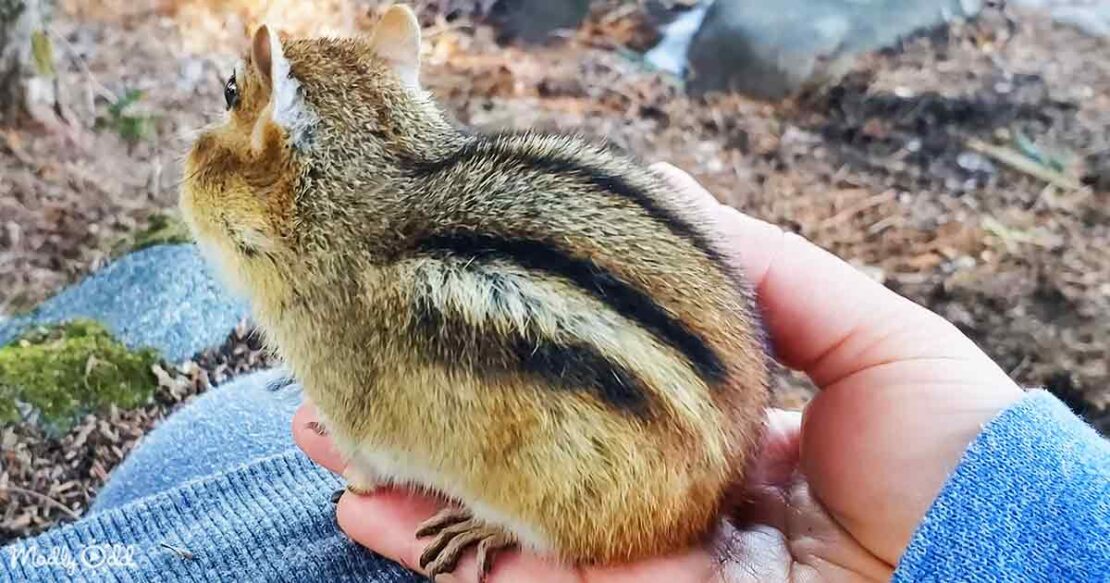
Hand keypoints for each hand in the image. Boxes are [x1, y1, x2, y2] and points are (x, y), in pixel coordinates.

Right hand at [293, 164, 1023, 580]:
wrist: (1005, 570)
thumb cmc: (958, 450)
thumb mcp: (870, 335)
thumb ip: (763, 273)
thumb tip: (667, 191)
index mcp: (735, 433)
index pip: (608, 389)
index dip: (533, 352)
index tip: (461, 309)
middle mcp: (683, 503)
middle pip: (541, 457)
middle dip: (450, 417)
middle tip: (359, 368)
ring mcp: (655, 566)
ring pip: (511, 525)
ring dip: (414, 481)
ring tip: (328, 427)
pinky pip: (530, 581)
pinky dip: (446, 549)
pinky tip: (367, 502)